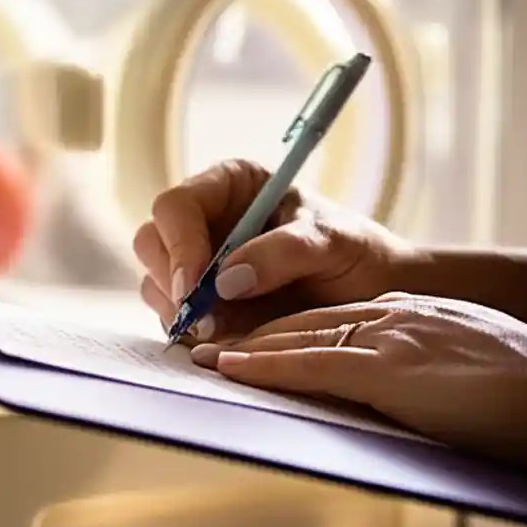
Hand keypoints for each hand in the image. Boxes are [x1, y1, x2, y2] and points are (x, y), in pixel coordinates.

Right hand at [133, 159, 412, 341]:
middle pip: (152, 243)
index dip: (179, 245)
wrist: (374, 295)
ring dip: (179, 313)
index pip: (177, 206)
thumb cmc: (358, 254)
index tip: (197, 286)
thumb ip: (281, 253)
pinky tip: (223, 340)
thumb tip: (225, 281)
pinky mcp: (200, 301)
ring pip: (155, 284)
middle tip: (205, 320)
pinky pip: (172, 316)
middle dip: (173, 284)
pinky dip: (189, 332)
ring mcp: (198, 262)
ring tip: (221, 332)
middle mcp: (205, 220)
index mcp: (230, 186)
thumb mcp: (331, 243)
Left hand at [191, 292, 526, 483]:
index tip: (249, 341)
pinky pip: (312, 365)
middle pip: (308, 321)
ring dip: (244, 349)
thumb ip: (427, 366)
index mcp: (416, 314)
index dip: (287, 331)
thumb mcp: (469, 362)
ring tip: (202, 358)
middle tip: (205, 341)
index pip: (336, 319)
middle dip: (253, 333)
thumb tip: (406, 386)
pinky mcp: (390, 368)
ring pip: (300, 337)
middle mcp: (397, 316)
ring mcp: (391, 338)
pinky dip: (265, 367)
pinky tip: (232, 370)